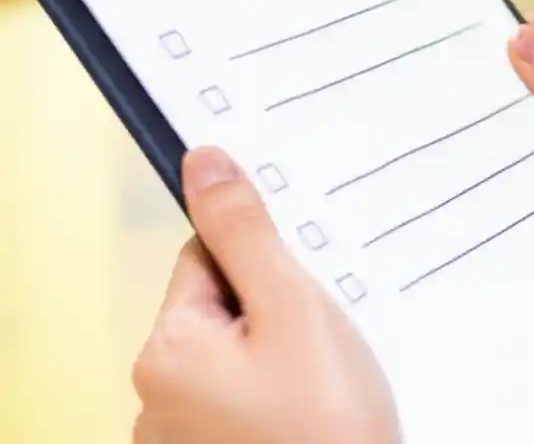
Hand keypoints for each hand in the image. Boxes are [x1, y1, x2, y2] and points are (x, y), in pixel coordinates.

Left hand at [132, 147, 399, 443]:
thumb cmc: (328, 425)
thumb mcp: (294, 310)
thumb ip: (246, 234)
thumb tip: (205, 163)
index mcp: (167, 352)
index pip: (204, 261)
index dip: (264, 267)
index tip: (302, 289)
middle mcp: (158, 400)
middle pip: (223, 313)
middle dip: (278, 316)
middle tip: (324, 346)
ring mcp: (186, 438)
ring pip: (241, 361)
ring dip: (285, 360)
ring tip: (326, 388)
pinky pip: (247, 404)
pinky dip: (283, 401)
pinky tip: (318, 413)